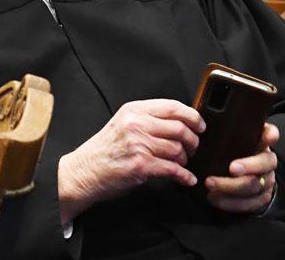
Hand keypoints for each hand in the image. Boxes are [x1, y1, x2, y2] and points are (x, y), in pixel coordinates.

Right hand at [58, 99, 202, 222]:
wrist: (84, 171)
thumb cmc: (104, 150)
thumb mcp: (123, 123)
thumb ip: (147, 119)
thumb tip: (180, 123)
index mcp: (133, 110)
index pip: (172, 106)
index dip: (193, 116)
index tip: (200, 125)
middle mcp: (136, 124)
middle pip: (180, 128)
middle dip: (193, 141)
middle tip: (193, 148)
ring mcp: (138, 144)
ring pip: (178, 149)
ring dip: (185, 160)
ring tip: (181, 164)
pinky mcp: (140, 165)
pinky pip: (172, 169)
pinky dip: (184, 176)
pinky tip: (186, 178)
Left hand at [206, 123, 277, 213]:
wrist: (240, 179)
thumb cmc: (228, 153)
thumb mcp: (227, 140)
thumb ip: (222, 130)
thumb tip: (199, 119)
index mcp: (259, 142)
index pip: (270, 134)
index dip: (270, 135)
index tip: (267, 137)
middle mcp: (266, 160)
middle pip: (265, 163)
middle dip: (249, 165)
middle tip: (231, 168)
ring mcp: (266, 180)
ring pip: (255, 185)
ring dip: (231, 186)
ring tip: (211, 184)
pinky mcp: (261, 198)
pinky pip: (250, 203)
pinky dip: (231, 203)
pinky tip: (216, 198)